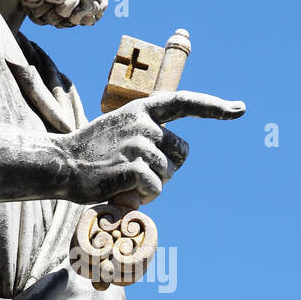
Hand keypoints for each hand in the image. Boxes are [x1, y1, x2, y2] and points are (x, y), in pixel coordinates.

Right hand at [58, 91, 245, 205]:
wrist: (60, 164)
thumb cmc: (92, 153)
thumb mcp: (120, 130)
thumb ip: (147, 134)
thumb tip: (176, 158)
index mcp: (142, 109)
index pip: (185, 102)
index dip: (214, 107)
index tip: (239, 109)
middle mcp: (144, 122)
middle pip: (182, 152)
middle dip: (168, 169)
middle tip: (138, 173)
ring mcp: (138, 143)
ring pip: (168, 174)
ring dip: (150, 185)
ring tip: (123, 180)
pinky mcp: (132, 166)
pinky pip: (156, 188)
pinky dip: (144, 197)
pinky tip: (123, 190)